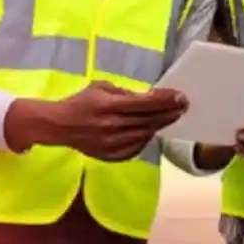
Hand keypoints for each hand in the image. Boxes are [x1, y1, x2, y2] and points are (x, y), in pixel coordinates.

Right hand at [45, 81, 187, 161]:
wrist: (60, 126)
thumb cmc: (81, 102)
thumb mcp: (101, 87)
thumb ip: (124, 93)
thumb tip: (149, 98)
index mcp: (109, 106)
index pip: (145, 104)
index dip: (165, 100)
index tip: (181, 96)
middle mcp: (112, 126)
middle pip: (149, 121)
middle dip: (169, 112)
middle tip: (184, 106)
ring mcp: (112, 144)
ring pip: (145, 135)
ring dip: (160, 125)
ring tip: (171, 117)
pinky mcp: (111, 156)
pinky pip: (136, 148)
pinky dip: (145, 139)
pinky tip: (151, 131)